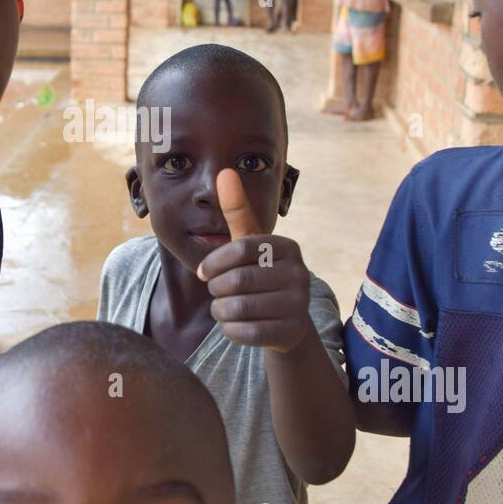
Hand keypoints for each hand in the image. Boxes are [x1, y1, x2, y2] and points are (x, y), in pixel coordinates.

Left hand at [196, 169, 311, 352]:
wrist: (285, 321)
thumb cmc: (260, 274)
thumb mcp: (250, 244)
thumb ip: (237, 211)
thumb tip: (225, 171)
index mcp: (287, 247)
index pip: (239, 249)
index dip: (213, 263)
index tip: (203, 273)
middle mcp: (299, 273)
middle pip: (237, 281)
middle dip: (216, 289)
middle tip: (216, 292)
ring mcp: (299, 304)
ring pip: (239, 308)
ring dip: (220, 311)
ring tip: (223, 308)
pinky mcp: (292, 332)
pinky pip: (246, 332)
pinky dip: (231, 330)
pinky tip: (234, 324)